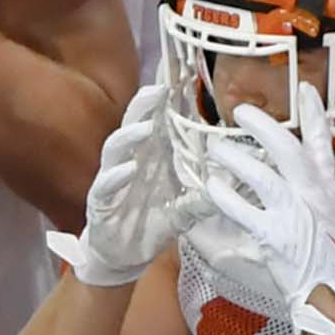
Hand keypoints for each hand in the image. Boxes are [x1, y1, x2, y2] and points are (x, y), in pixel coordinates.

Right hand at [45, 85, 196, 287]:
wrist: (124, 256)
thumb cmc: (150, 224)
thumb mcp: (184, 212)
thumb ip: (204, 197)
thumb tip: (234, 185)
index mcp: (149, 159)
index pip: (156, 123)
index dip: (165, 102)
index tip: (180, 78)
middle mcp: (129, 163)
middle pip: (134, 126)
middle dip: (144, 106)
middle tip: (160, 88)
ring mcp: (112, 181)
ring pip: (115, 150)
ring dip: (128, 136)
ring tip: (145, 127)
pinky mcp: (99, 203)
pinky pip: (104, 186)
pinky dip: (115, 176)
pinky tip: (128, 170)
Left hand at [197, 91, 334, 334]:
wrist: (334, 294)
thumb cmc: (332, 258)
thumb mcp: (333, 215)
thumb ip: (316, 189)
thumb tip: (296, 172)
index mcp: (327, 188)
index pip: (322, 143)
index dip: (313, 114)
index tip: (302, 89)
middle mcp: (313, 195)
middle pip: (287, 148)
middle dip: (262, 126)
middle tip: (240, 113)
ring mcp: (295, 215)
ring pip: (261, 174)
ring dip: (234, 158)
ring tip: (216, 150)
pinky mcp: (275, 237)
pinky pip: (242, 209)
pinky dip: (223, 196)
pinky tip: (211, 187)